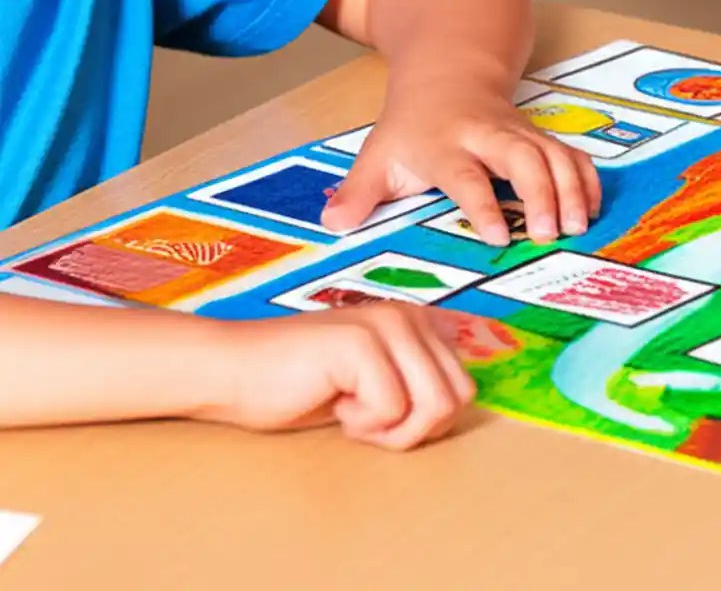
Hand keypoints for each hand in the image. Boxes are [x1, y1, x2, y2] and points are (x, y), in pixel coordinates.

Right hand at [209, 304, 476, 450]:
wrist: (232, 372)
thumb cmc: (300, 386)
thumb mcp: (377, 384)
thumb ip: (419, 384)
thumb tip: (460, 404)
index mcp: (419, 322)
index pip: (464, 388)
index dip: (425, 419)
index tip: (381, 408)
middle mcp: (410, 315)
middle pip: (458, 399)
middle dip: (414, 427)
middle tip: (364, 416)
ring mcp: (388, 325)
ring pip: (436, 406)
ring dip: (391, 428)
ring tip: (350, 409)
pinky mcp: (362, 343)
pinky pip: (392, 410)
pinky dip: (362, 424)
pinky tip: (330, 399)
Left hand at [320, 81, 601, 245]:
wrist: (449, 72)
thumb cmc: (413, 126)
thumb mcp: (378, 154)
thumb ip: (358, 193)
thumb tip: (332, 225)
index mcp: (445, 145)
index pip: (465, 175)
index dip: (483, 204)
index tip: (498, 236)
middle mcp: (487, 136)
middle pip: (521, 157)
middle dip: (540, 192)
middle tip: (549, 232)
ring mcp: (520, 134)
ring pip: (553, 154)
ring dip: (570, 189)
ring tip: (577, 227)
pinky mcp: (542, 137)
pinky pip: (571, 154)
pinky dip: (586, 180)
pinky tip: (592, 210)